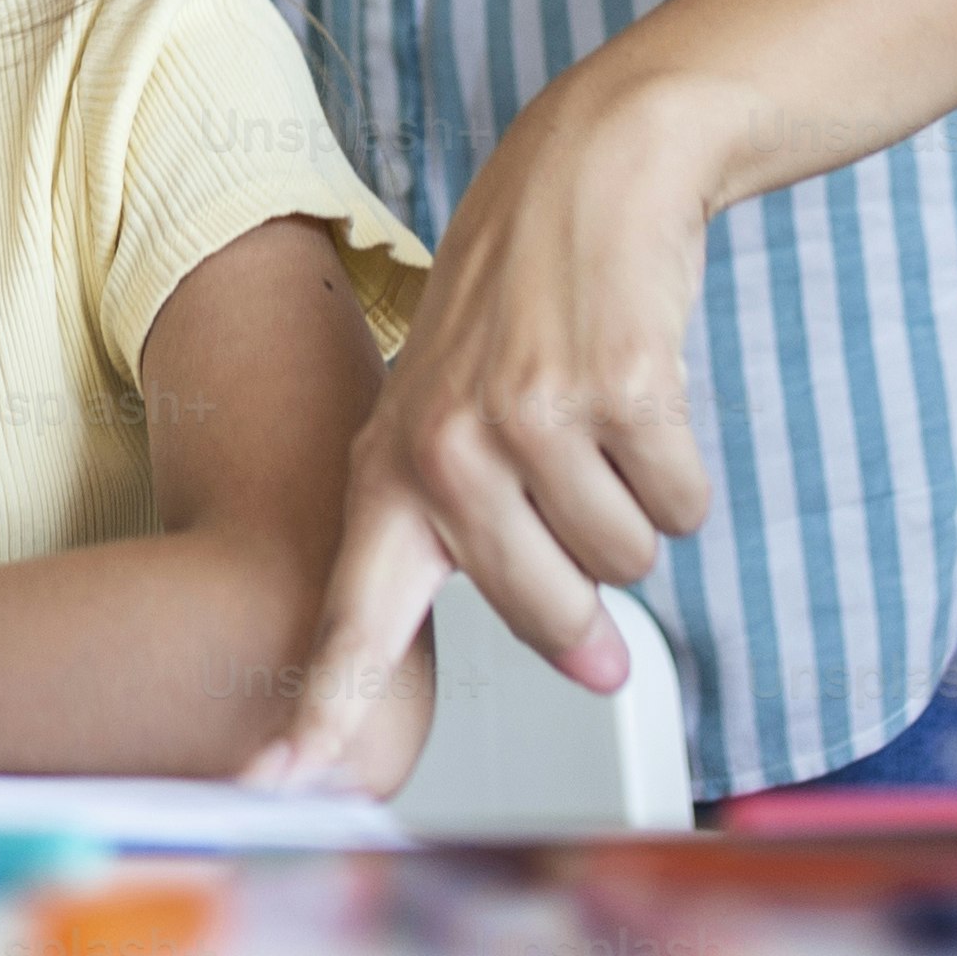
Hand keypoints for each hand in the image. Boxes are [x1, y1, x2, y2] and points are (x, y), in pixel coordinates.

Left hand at [242, 48, 728, 787]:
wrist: (589, 168)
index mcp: (390, 468)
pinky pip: (682, 502)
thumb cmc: (520, 305)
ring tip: (598, 410)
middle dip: (591, 586)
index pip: (352, 617)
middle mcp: (444, 449)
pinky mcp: (618, 393)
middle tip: (580, 485)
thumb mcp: (455, 412)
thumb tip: (602, 670)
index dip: (320, 712)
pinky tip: (642, 385)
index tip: (274, 787)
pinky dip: (682, 463)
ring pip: (626, 559)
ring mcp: (529, 419)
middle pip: (547, 609)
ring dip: (635, 501)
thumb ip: (499, 547)